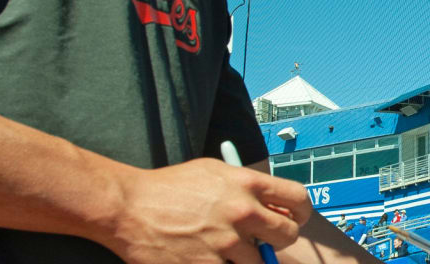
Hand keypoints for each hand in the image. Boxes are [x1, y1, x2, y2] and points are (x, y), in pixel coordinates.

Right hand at [105, 157, 312, 263]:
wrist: (128, 208)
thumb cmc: (169, 188)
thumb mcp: (213, 173)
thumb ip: (246, 187)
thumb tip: (275, 205)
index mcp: (246, 183)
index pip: (298, 199)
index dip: (301, 212)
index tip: (295, 219)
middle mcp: (242, 212)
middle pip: (287, 235)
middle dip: (277, 241)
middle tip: (262, 242)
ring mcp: (226, 243)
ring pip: (260, 262)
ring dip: (246, 259)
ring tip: (224, 249)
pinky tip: (207, 256)